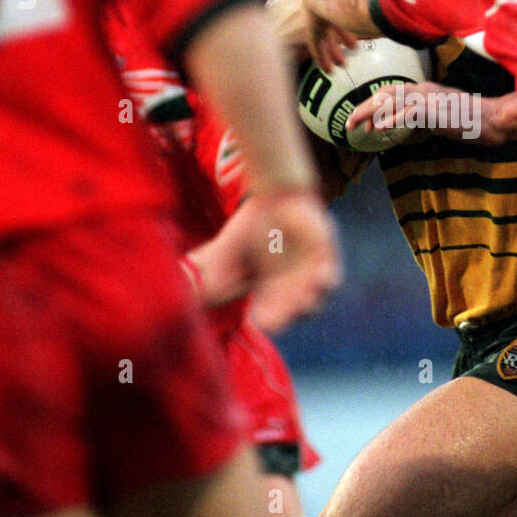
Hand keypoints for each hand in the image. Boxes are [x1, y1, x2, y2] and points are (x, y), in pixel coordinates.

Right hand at [184, 189, 341, 335]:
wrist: (277, 196)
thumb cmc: (252, 226)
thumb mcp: (228, 252)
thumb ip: (210, 274)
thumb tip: (186, 294)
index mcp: (271, 292)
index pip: (272, 315)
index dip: (268, 320)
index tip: (260, 321)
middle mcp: (292, 288)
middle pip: (292, 312)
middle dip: (286, 315)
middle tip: (276, 318)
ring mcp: (310, 275)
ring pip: (314, 300)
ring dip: (309, 303)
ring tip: (302, 303)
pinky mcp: (325, 258)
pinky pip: (330, 275)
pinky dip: (325, 279)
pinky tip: (319, 278)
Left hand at [346, 83, 516, 146]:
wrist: (495, 119)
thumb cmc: (472, 123)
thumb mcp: (440, 125)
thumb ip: (421, 128)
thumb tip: (404, 137)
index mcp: (424, 91)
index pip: (391, 92)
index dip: (372, 104)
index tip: (360, 119)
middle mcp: (424, 90)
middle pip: (386, 93)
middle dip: (364, 107)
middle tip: (348, 122)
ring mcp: (431, 98)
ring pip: (394, 100)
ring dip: (372, 112)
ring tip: (357, 124)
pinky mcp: (438, 110)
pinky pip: (412, 113)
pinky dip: (395, 119)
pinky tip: (382, 128)